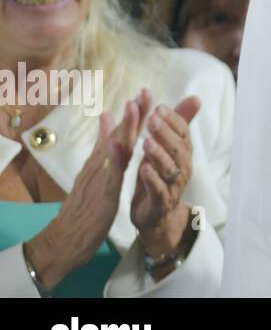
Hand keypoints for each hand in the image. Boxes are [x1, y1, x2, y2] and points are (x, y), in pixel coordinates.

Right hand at [25, 90, 147, 288]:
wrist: (66, 238)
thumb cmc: (83, 205)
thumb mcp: (94, 172)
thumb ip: (101, 146)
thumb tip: (106, 118)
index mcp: (102, 161)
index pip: (120, 134)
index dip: (134, 115)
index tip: (145, 93)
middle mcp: (100, 165)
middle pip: (118, 136)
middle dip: (133, 114)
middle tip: (144, 92)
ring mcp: (100, 179)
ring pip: (114, 151)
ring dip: (124, 128)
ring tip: (133, 107)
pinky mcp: (102, 195)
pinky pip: (109, 176)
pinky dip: (114, 160)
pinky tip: (118, 145)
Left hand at [131, 96, 200, 260]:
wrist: (157, 217)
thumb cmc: (160, 177)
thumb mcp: (168, 149)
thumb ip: (178, 125)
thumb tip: (196, 98)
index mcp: (183, 154)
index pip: (183, 133)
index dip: (173, 120)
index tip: (158, 107)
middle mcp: (183, 169)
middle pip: (177, 148)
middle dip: (165, 132)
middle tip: (151, 118)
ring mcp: (173, 187)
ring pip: (169, 168)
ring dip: (158, 154)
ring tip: (146, 141)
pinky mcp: (161, 204)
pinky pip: (159, 191)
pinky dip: (152, 180)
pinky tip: (143, 169)